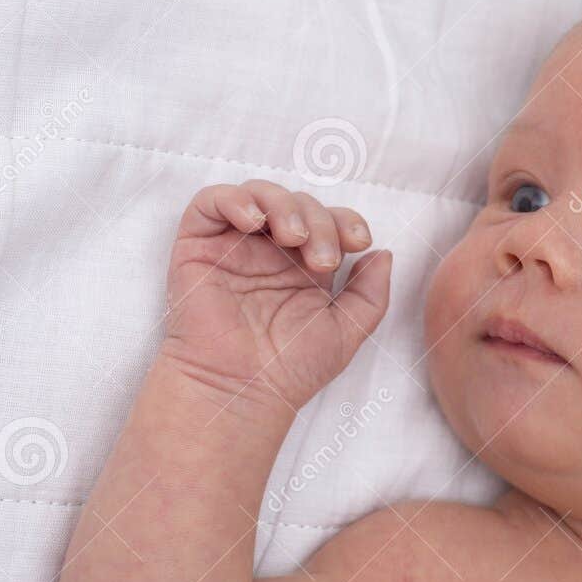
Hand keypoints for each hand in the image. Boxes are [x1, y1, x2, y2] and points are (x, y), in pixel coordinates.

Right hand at [160, 180, 391, 412]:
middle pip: (300, 204)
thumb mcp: (349, 330)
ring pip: (260, 194)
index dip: (346, 220)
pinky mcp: (198, 247)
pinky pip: (210, 202)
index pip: (329, 221)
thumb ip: (372, 293)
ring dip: (284, 205)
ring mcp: (235, 246)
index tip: (359, 242)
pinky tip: (253, 222)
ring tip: (293, 238)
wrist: (241, 387)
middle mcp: (271, 252)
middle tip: (321, 259)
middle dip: (319, 221)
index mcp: (305, 266)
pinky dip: (234, 199)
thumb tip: (383, 253)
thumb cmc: (291, 367)